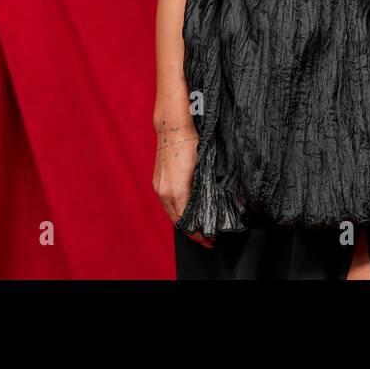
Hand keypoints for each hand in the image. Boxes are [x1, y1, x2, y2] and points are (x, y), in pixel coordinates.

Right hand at [153, 133, 214, 247]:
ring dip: (184, 222)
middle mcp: (164, 193)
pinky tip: (187, 210)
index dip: (198, 234)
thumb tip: (212, 205)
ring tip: (198, 226)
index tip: (210, 241)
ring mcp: (159, 187)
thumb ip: (204, 190)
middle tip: (207, 238)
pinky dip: (177, 211)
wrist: (173, 128)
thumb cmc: (192, 143)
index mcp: (177, 191)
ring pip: (171, 213)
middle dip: (192, 232)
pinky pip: (167, 203)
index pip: (187, 222)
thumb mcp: (203, 168)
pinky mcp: (157, 182)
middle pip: (177, 221)